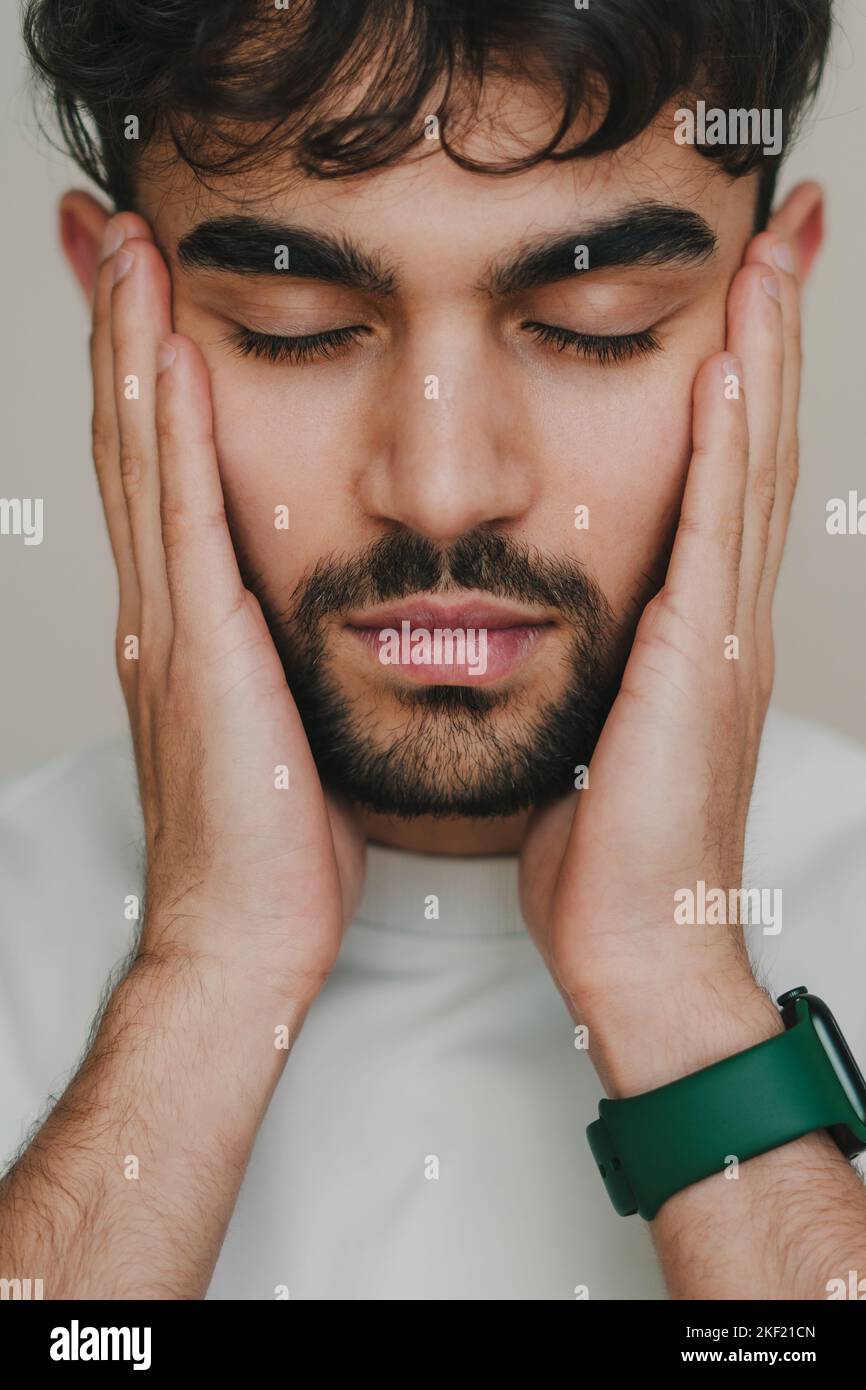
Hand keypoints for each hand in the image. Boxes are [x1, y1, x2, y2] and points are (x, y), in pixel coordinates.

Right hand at [92, 214, 364, 1005]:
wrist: (245, 935)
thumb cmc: (272, 847)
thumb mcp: (280, 724)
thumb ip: (280, 655)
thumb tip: (315, 615)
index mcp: (187, 622)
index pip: (158, 468)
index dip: (144, 373)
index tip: (143, 287)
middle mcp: (163, 608)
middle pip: (130, 439)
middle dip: (115, 328)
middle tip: (102, 227)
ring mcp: (170, 626)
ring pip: (142, 457)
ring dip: (131, 347)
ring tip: (123, 247)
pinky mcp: (198, 653)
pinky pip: (183, 518)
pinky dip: (169, 430)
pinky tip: (167, 354)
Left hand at [519, 231, 799, 1094]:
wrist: (638, 947)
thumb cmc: (606, 854)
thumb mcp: (592, 731)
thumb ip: (595, 662)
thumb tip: (555, 622)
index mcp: (698, 630)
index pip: (726, 476)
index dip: (741, 380)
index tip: (742, 291)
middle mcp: (725, 617)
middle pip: (755, 448)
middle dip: (771, 335)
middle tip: (789, 232)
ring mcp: (724, 636)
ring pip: (749, 469)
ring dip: (762, 359)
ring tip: (771, 260)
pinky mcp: (701, 663)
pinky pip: (716, 531)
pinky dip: (731, 445)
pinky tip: (730, 369)